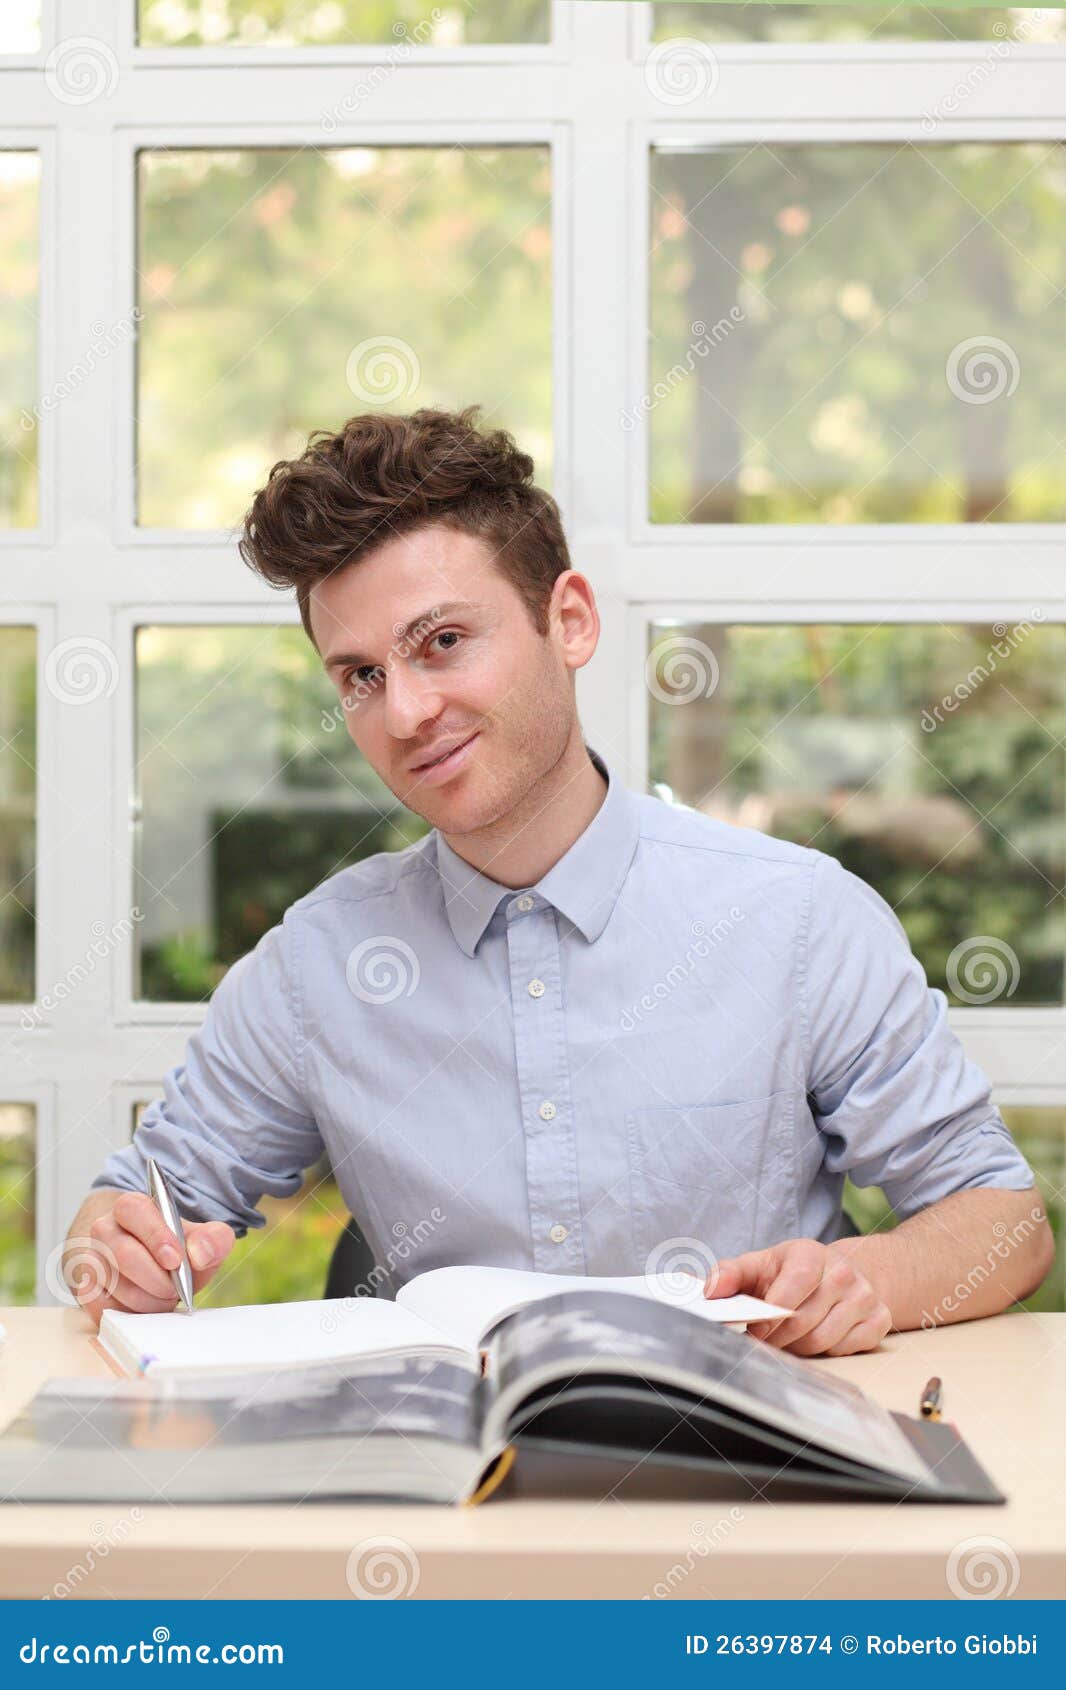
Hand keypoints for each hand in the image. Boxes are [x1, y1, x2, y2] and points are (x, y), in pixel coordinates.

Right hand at [67, 1192, 236, 1327]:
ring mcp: (91, 1260)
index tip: (176, 1260)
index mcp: (131, 1207)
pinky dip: (135, 1314)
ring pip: (119, 1286)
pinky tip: (148, 1306)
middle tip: (177, 1288)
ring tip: (166, 1296)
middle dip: (158, 1278)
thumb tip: (200, 1254)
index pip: (134, 1210)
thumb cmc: (176, 1250)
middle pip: (124, 1254)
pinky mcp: (87, 1290)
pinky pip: (108, 1309)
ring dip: (151, 1299)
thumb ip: (212, 1239)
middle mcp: (104, 1229)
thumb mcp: (202, 1239)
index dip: (155, 1235)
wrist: (152, 1268)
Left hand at [704, 1238, 892, 1356]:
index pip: (790, 1290)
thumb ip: (730, 1274)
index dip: (768, 1317)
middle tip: (764, 1339)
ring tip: (787, 1337)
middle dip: (777, 1338)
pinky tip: (815, 1336)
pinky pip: (844, 1351)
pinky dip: (825, 1352)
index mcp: (810, 1253)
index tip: (753, 1330)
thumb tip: (707, 1290)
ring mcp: (865, 1297)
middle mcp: (843, 1273)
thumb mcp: (760, 1265)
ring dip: (798, 1347)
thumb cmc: (792, 1272)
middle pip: (803, 1323)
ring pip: (822, 1341)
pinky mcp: (879, 1320)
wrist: (842, 1272)